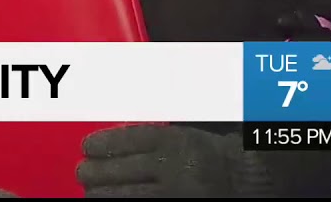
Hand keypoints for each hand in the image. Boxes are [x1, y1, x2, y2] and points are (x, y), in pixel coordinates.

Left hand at [77, 124, 272, 197]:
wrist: (248, 178)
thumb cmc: (207, 154)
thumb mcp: (181, 135)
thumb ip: (148, 140)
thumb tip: (105, 148)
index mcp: (173, 141)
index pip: (127, 140)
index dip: (101, 145)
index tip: (86, 147)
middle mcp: (173, 166)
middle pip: (120, 170)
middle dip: (94, 172)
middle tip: (82, 172)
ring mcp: (176, 192)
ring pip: (126, 196)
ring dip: (101, 194)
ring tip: (90, 192)